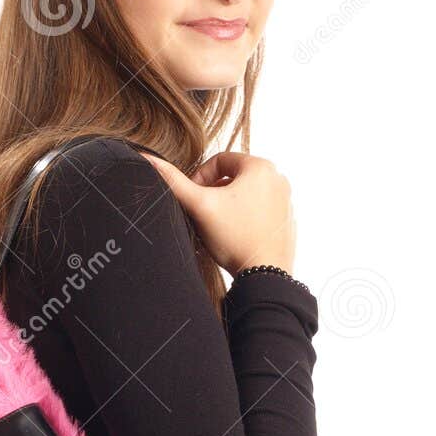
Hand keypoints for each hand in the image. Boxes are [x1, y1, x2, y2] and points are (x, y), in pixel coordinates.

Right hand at [139, 150, 296, 278]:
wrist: (264, 275)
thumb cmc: (235, 238)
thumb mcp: (199, 206)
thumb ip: (174, 182)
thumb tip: (148, 159)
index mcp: (261, 167)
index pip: (219, 161)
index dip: (199, 178)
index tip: (194, 199)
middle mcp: (278, 179)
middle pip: (233, 178)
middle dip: (214, 194)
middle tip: (204, 215)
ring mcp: (286, 201)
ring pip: (246, 195)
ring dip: (228, 206)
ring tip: (219, 228)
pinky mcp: (287, 221)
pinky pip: (260, 212)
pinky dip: (245, 219)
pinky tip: (235, 237)